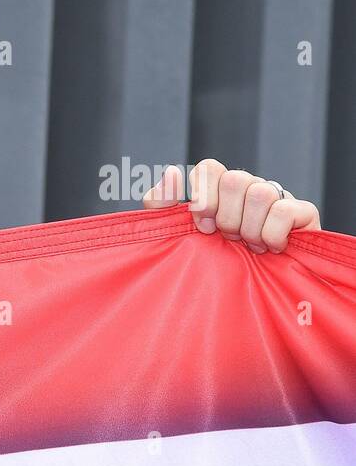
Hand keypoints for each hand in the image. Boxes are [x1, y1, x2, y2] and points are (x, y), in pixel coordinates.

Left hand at [143, 159, 320, 252]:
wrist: (251, 296)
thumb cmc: (212, 262)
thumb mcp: (180, 236)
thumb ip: (162, 208)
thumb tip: (170, 173)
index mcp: (219, 190)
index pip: (209, 168)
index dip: (202, 196)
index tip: (202, 226)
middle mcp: (248, 188)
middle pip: (234, 179)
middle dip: (226, 217)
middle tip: (228, 239)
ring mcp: (277, 197)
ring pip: (259, 193)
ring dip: (248, 228)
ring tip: (249, 246)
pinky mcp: (303, 212)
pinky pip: (284, 210)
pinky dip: (272, 234)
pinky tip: (271, 248)